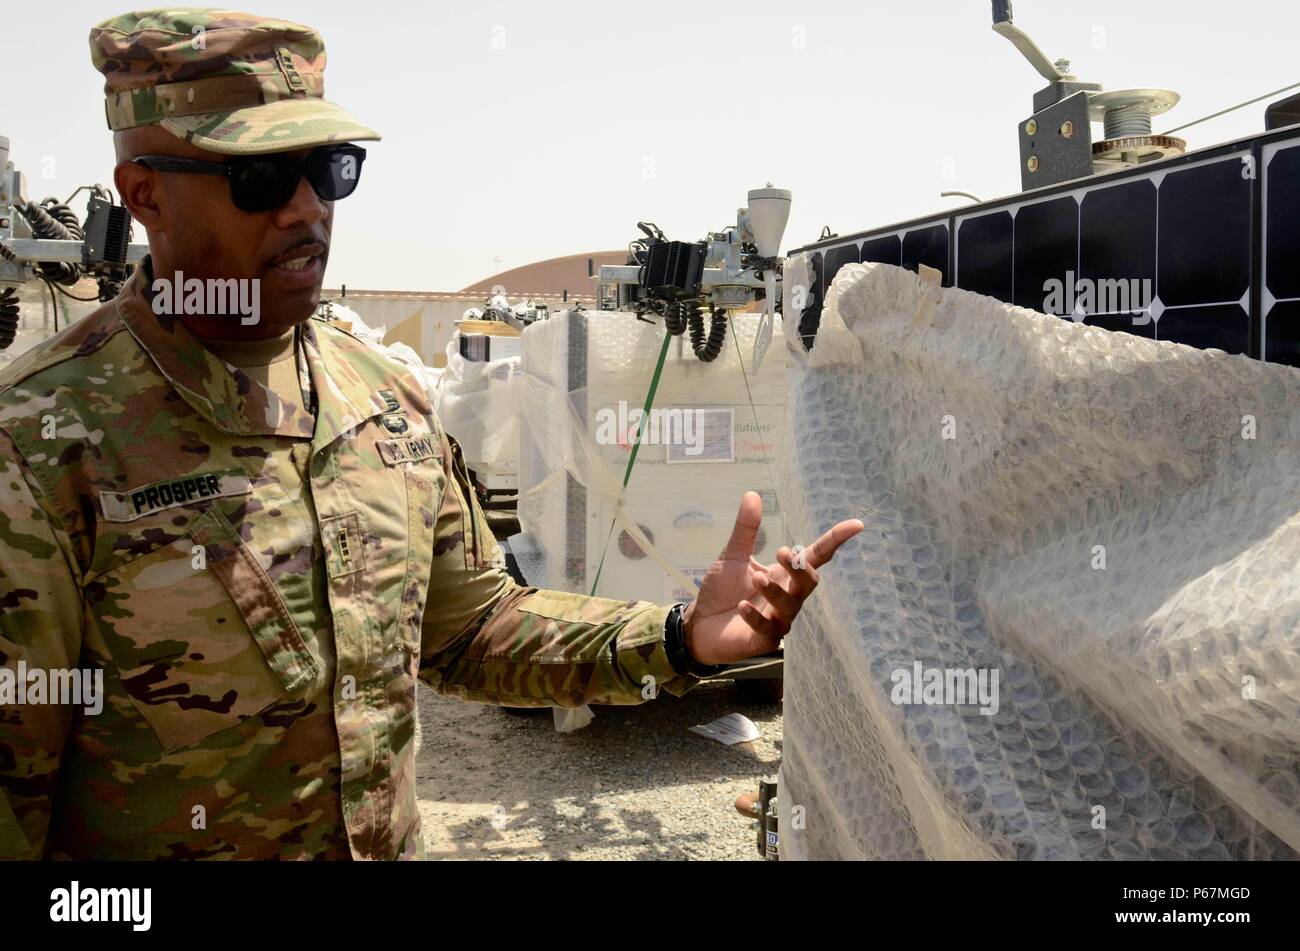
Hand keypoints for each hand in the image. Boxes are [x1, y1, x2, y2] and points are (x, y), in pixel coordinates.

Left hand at [682, 491, 863, 664]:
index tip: (856, 525)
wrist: (700, 625)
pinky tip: (743, 607)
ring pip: (791, 606)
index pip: (816, 556)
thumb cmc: (722, 591)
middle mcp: (787, 596)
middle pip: (809, 582)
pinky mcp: (764, 640)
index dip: (835, 540)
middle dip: (800, 568)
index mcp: (784, 574)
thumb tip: (753, 494)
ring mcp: (778, 620)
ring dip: (776, 591)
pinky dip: (756, 618)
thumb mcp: (732, 556)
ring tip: (757, 578)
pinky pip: (768, 630)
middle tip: (781, 553)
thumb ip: (746, 529)